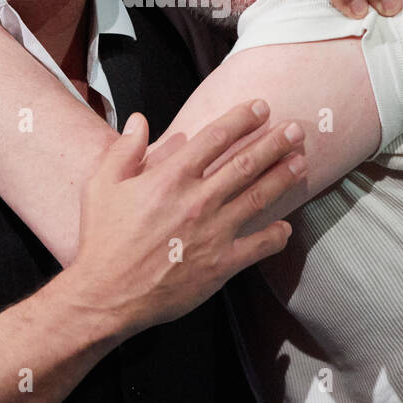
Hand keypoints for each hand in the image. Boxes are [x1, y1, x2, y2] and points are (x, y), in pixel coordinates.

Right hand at [65, 101, 301, 335]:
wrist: (106, 294)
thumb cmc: (103, 239)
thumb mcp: (102, 185)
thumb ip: (124, 149)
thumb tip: (140, 120)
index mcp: (170, 178)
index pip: (216, 137)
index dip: (242, 119)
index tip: (261, 108)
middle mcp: (198, 200)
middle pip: (246, 163)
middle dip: (274, 143)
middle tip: (295, 130)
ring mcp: (213, 232)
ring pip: (258, 197)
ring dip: (283, 178)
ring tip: (301, 162)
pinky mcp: (221, 265)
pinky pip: (258, 246)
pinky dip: (276, 236)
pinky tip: (287, 227)